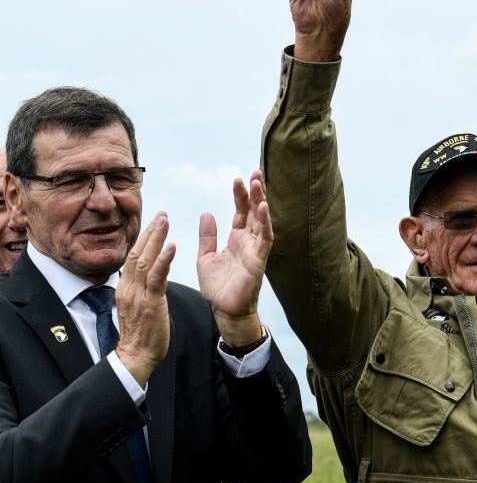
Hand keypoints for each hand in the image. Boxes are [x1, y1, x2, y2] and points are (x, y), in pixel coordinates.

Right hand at [115, 213, 174, 384]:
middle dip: (149, 231)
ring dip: (156, 238)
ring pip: (145, 260)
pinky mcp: (150, 302)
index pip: (133, 256)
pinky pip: (157, 277)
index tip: (153, 222)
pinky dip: (164, 259)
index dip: (143, 238)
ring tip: (165, 220)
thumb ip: (139, 289)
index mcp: (125, 287)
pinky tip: (172, 246)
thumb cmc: (142, 333)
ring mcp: (137, 294)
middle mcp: (128, 287)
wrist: (137, 355)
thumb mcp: (137, 306)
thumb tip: (145, 276)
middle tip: (161, 213)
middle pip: (136, 253)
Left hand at [197, 171, 272, 346]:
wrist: (224, 310)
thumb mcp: (206, 257)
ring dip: (260, 201)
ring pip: (262, 220)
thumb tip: (207, 213)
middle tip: (254, 172)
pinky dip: (265, 221)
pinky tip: (263, 206)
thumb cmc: (217, 287)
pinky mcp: (260, 259)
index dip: (240, 195)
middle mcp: (249, 241)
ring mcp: (256, 249)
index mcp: (236, 239)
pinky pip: (265, 237)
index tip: (237, 178)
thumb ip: (207, 236)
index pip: (241, 212)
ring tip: (257, 183)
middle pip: (254, 211)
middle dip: (255, 191)